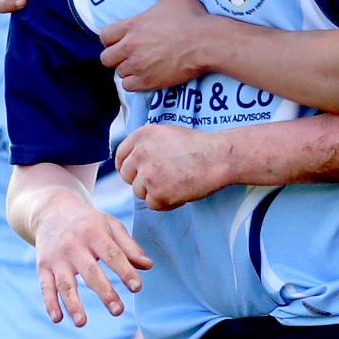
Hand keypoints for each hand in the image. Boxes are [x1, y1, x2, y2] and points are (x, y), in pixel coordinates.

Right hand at [33, 198, 150, 326]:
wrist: (51, 211)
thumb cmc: (88, 222)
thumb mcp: (110, 225)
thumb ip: (129, 246)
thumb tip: (148, 266)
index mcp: (93, 233)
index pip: (112, 254)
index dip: (125, 271)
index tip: (137, 288)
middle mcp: (73, 246)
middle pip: (90, 272)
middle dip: (104, 292)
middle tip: (118, 311)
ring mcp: (57, 258)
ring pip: (65, 283)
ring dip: (72, 304)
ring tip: (82, 323)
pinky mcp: (43, 267)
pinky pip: (45, 287)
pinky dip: (50, 303)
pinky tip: (58, 318)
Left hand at [99, 0, 213, 90]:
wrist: (207, 42)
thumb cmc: (191, 16)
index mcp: (132, 26)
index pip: (104, 36)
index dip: (110, 38)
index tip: (120, 39)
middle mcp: (131, 47)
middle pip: (107, 58)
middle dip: (115, 55)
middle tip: (128, 54)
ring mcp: (139, 66)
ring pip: (119, 72)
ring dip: (126, 69)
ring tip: (138, 64)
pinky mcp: (149, 81)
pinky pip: (129, 86)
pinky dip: (133, 83)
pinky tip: (143, 76)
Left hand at [116, 125, 233, 209]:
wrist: (217, 157)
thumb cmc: (197, 146)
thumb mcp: (165, 134)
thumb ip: (145, 145)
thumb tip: (131, 161)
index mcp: (140, 136)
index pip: (120, 157)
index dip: (128, 167)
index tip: (136, 173)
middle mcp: (140, 154)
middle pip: (127, 176)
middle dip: (140, 181)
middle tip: (160, 180)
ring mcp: (147, 174)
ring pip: (139, 192)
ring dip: (154, 192)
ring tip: (175, 184)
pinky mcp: (157, 193)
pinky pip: (152, 204)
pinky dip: (165, 203)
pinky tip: (180, 192)